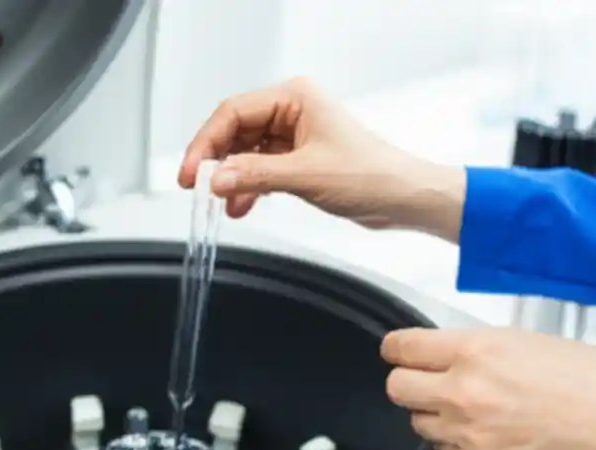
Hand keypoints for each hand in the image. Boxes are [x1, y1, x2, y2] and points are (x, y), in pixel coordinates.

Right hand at [179, 78, 465, 239]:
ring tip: (222, 202)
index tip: (191, 172)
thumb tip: (217, 178)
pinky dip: (248, 187)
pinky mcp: (299, 160)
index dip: (206, 142)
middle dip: (216, 160)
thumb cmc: (372, 174)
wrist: (403, 198)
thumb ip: (256, 176)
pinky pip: (260, 169)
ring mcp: (295, 136)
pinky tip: (241, 206)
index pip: (233, 112)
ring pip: (245, 152)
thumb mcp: (306, 176)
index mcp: (295, 97)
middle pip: (234, 130)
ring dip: (232, 177)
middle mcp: (293, 111)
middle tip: (197, 187)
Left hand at [380, 327, 595, 449]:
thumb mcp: (530, 340)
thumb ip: (483, 347)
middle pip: (397, 387)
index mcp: (476, 351)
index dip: (399, 348)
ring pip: (417, 422)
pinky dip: (454, 440)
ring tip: (466, 407)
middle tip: (428, 379)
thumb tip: (457, 353)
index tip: (400, 350)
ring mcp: (468, 432)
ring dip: (433, 413)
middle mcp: (464, 392)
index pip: (402, 348)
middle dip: (411, 380)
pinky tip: (483, 430)